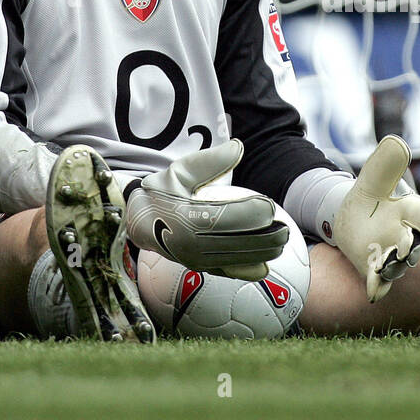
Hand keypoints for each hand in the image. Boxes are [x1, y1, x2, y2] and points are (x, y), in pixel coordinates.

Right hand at [125, 139, 288, 281]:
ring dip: (260, 254)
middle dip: (264, 237)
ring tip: (281, 244)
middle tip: (285, 229)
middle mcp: (189, 243)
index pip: (226, 217)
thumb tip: (238, 147)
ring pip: (233, 260)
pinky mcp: (194, 268)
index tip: (271, 207)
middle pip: (234, 242)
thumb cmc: (160, 191)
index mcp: (185, 218)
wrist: (134, 220)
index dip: (251, 214)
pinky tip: (263, 267)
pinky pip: (223, 272)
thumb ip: (211, 161)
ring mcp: (192, 259)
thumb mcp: (180, 171)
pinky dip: (244, 271)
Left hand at [333, 135, 419, 301]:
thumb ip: (387, 165)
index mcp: (411, 212)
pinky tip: (373, 292)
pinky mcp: (375, 270)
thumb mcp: (375, 178)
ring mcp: (392, 255)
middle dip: (413, 246)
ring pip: (399, 265)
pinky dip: (377, 287)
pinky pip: (380, 283)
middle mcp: (407, 236)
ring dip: (395, 266)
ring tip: (387, 266)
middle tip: (408, 247)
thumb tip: (397, 143)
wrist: (351, 216)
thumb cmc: (370, 195)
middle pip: (417, 244)